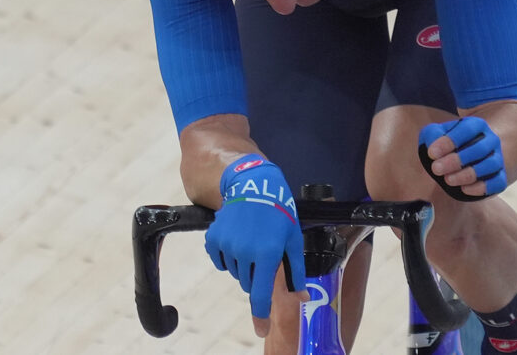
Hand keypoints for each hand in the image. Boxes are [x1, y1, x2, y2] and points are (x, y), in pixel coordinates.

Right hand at [204, 155, 309, 336]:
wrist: (254, 185)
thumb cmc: (279, 213)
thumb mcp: (292, 240)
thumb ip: (296, 271)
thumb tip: (302, 298)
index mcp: (266, 254)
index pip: (261, 295)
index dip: (260, 316)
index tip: (260, 331)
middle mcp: (244, 252)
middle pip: (248, 283)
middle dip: (257, 276)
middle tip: (264, 253)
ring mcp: (226, 245)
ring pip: (235, 273)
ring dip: (244, 265)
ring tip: (252, 241)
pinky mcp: (213, 238)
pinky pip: (220, 261)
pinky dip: (228, 257)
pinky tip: (238, 239)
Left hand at [417, 117, 506, 200]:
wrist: (472, 153)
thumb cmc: (450, 143)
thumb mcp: (439, 132)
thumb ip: (433, 134)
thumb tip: (431, 144)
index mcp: (477, 125)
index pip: (466, 130)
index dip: (448, 142)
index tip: (431, 153)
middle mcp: (491, 140)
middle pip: (479, 149)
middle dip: (456, 161)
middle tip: (436, 169)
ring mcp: (498, 158)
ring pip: (490, 166)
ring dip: (468, 175)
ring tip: (448, 180)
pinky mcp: (501, 176)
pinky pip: (498, 182)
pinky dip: (482, 188)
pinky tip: (464, 189)